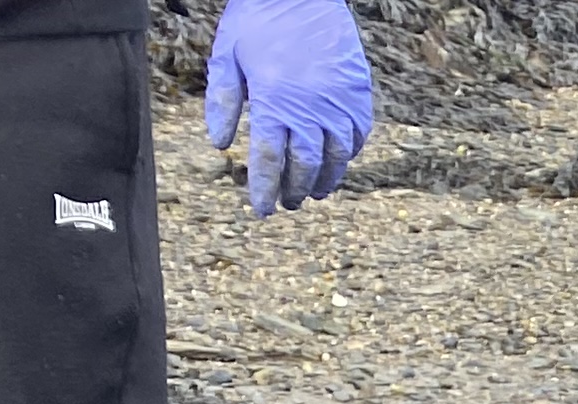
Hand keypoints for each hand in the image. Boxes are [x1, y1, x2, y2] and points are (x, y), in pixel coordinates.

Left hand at [206, 0, 374, 216]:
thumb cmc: (257, 19)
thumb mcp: (227, 54)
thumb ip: (223, 100)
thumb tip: (219, 145)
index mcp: (273, 101)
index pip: (269, 160)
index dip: (264, 190)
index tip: (261, 211)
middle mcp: (309, 108)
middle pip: (304, 166)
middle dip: (294, 190)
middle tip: (287, 203)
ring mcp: (338, 103)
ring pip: (335, 158)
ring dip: (323, 180)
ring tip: (313, 192)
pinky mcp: (358, 94)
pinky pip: (356, 136)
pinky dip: (346, 155)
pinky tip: (336, 161)